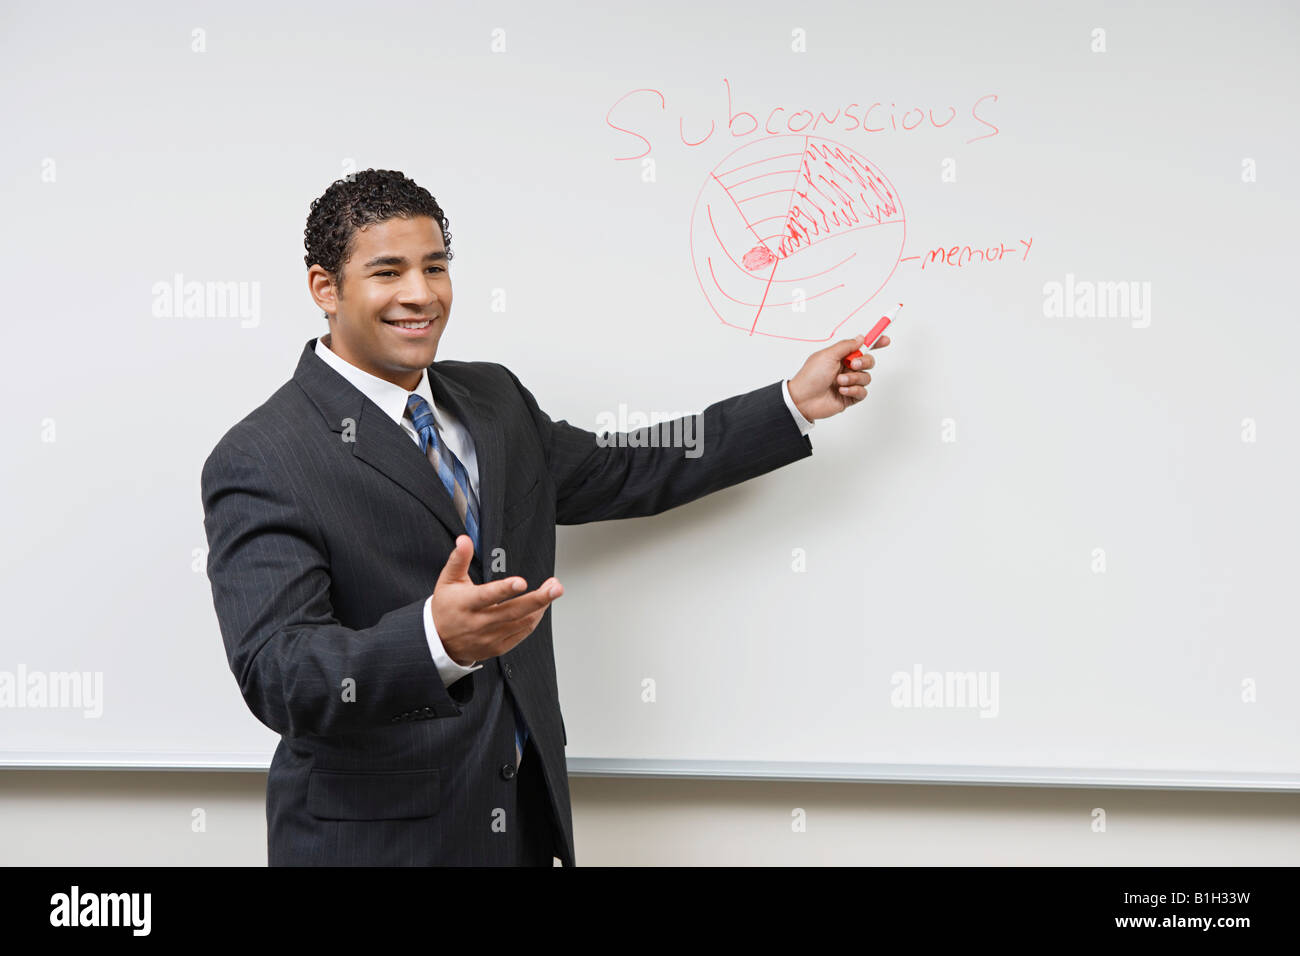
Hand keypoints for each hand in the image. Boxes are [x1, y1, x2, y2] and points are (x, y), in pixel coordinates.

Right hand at [431, 535, 563, 664]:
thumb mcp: (448, 580)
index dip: (504, 590)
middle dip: (538, 599)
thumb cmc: (446, 607)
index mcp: (466, 604)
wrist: (440, 642)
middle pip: (512, 612)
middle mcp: (479, 623)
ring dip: (540, 606)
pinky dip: (534, 619)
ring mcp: (489, 637)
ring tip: (553, 590)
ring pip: (521, 623)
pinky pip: (522, 634)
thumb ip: (459, 559)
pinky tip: (541, 606)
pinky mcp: (498, 647)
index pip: (487, 596)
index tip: (522, 582)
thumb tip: (464, 540)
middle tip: (555, 587)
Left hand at [787, 333, 890, 420]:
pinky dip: (853, 390)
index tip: (885, 340)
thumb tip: (861, 338)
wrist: (803, 399)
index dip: (875, 343)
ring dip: (853, 378)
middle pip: (868, 361)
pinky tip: (841, 390)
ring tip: (839, 382)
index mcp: (841, 356)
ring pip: (866, 377)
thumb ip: (846, 346)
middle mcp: (846, 368)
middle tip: (852, 364)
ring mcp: (849, 383)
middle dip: (864, 362)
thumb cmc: (810, 376)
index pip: (862, 348)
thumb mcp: (828, 355)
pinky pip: (862, 392)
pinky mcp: (850, 397)